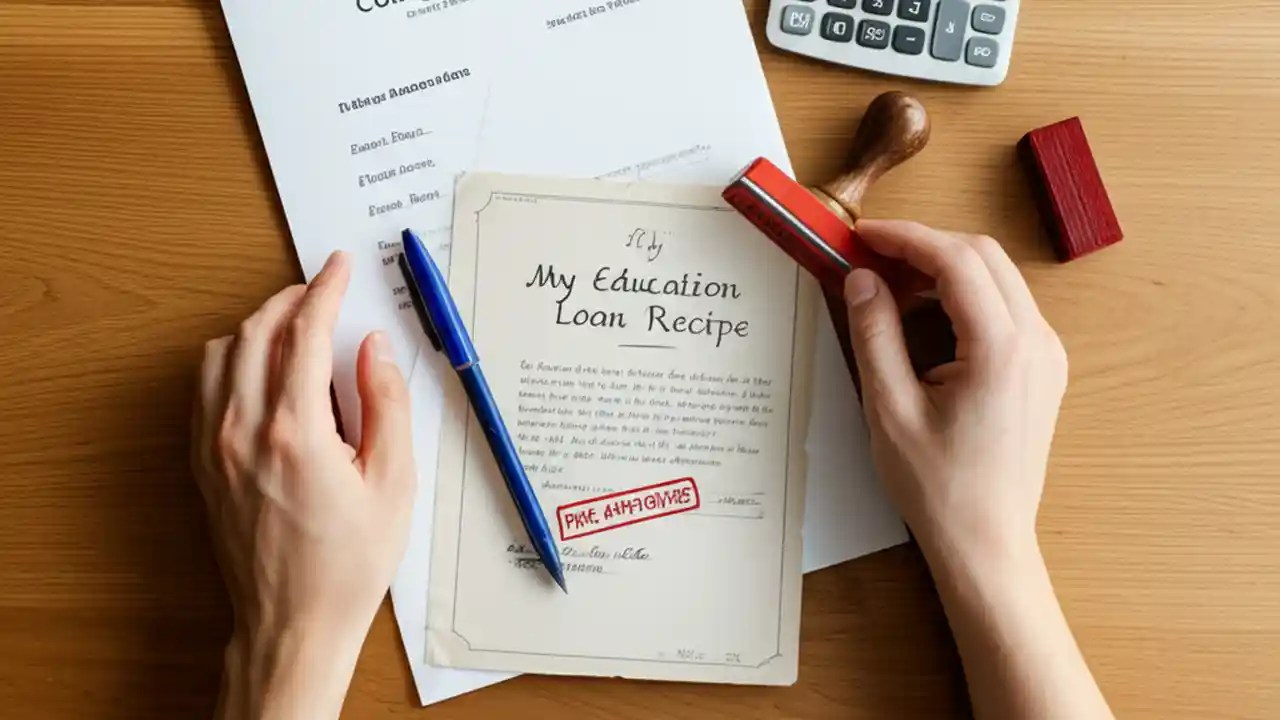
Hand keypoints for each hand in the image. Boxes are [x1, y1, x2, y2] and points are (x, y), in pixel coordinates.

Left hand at [192, 251, 415, 719]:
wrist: (294, 622)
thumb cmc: (349, 562)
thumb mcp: (394, 482)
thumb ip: (387, 404)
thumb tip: (373, 348)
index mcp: (296, 431)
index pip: (305, 332)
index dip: (326, 289)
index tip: (340, 266)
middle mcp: (244, 430)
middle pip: (255, 332)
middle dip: (290, 299)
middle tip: (321, 291)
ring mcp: (215, 446)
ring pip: (219, 354)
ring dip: (254, 327)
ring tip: (292, 328)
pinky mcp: (203, 465)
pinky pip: (203, 389)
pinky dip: (228, 361)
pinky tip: (258, 371)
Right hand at [842, 219, 1067, 561]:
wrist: (987, 540)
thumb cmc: (938, 487)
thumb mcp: (890, 409)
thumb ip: (876, 335)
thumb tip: (863, 279)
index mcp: (1001, 350)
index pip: (956, 260)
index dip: (906, 237)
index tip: (863, 236)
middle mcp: (1036, 342)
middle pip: (983, 255)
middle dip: (926, 246)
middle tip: (872, 258)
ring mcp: (1047, 353)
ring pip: (998, 275)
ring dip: (946, 267)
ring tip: (892, 287)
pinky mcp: (1043, 366)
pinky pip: (1006, 305)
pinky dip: (965, 294)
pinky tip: (926, 315)